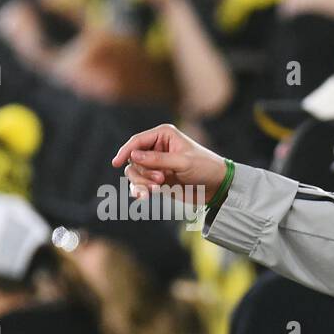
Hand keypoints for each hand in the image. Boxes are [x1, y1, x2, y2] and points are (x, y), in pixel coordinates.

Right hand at [112, 123, 227, 201]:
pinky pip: (141, 185)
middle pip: (133, 159)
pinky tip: (143, 197)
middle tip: (160, 180)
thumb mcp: (183, 162)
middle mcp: (157, 148)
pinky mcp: (158, 180)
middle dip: (143, 172)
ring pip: (135, 173)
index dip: (125, 151)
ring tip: (158, 188)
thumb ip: (158, 160)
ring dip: (142, 182)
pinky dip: (140, 190)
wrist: (218, 186)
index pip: (137, 141)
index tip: (116, 163)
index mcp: (163, 135)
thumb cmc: (205, 167)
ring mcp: (156, 165)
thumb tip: (133, 156)